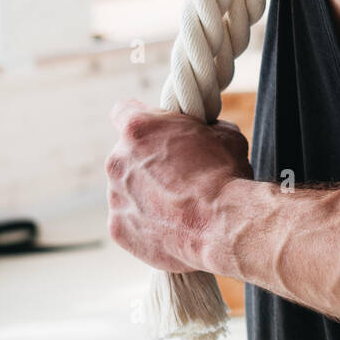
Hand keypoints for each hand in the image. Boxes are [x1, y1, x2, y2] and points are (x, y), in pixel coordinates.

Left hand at [105, 98, 252, 272]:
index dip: (143, 120)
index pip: (123, 111)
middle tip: (176, 174)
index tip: (156, 131)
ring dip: (144, 193)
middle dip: (145, 161)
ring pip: (125, 189)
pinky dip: (145, 223)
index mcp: (137, 128)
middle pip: (125, 154)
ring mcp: (115, 196)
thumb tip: (206, 130)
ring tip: (178, 205)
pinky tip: (172, 226)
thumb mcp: (224, 133)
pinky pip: (128, 220)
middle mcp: (117, 159)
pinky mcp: (118, 228)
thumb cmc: (225, 176)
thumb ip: (202, 127)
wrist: (222, 226)